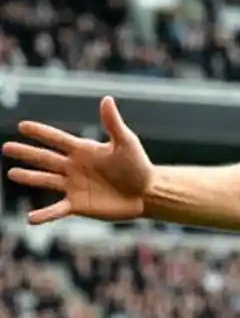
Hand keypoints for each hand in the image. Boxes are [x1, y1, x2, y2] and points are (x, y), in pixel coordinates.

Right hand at [2, 97, 151, 223]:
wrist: (147, 192)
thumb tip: (106, 98)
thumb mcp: (126, 142)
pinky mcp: (78, 205)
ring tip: (12, 173)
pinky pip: (57, 210)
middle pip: (45, 158)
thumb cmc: (138, 165)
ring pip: (46, 181)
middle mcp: (74, 167)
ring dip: (29, 177)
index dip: (41, 133)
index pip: (57, 139)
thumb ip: (112, 123)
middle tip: (6, 147)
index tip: (23, 126)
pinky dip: (44, 215)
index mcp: (83, 150)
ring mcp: (74, 186)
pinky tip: (30, 219)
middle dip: (26, 153)